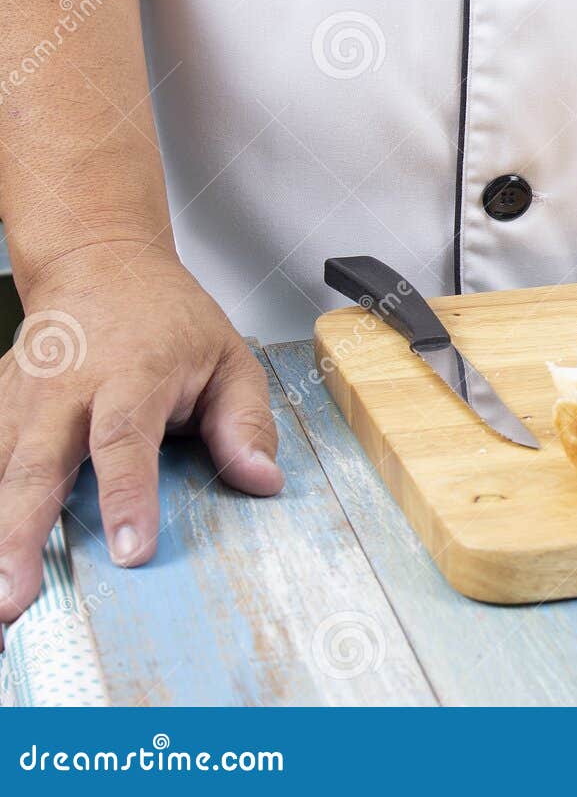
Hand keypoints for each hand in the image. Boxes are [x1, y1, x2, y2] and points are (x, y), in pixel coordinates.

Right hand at [0, 243, 283, 628]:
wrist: (99, 265)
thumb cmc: (168, 317)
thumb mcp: (229, 357)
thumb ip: (245, 421)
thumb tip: (261, 479)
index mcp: (130, 373)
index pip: (125, 442)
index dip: (126, 498)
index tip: (130, 549)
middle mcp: (65, 389)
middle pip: (36, 466)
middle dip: (20, 537)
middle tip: (13, 601)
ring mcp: (22, 399)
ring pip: (0, 472)